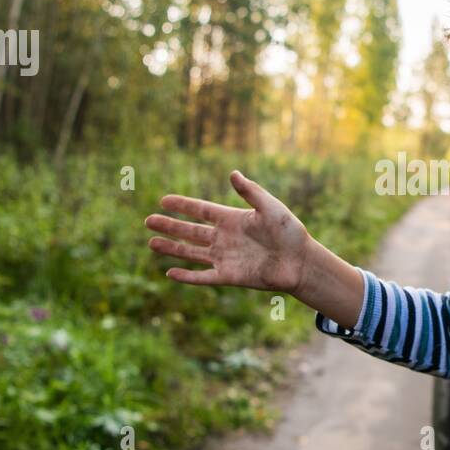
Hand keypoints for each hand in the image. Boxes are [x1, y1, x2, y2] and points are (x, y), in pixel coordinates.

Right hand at [145, 170, 310, 293]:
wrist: (301, 262)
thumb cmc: (290, 232)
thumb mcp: (270, 207)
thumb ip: (251, 192)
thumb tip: (232, 173)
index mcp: (232, 219)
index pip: (201, 211)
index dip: (182, 205)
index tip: (163, 200)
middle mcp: (225, 238)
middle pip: (190, 231)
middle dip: (169, 226)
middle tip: (148, 221)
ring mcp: (225, 258)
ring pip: (191, 253)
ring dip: (171, 248)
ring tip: (151, 243)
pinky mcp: (229, 276)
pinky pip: (203, 277)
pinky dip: (187, 276)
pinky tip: (169, 273)